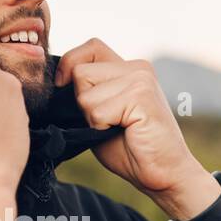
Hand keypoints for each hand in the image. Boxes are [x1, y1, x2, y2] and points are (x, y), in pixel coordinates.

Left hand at [55, 38, 220, 220]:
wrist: (163, 173)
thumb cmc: (132, 149)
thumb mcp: (101, 114)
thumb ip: (87, 94)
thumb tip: (57, 83)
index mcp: (129, 69)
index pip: (90, 47)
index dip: (70, 63)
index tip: (64, 87)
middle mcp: (137, 68)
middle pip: (80, 72)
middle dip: (82, 103)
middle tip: (107, 122)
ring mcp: (141, 79)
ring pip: (85, 94)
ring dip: (92, 119)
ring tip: (117, 128)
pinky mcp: (141, 96)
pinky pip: (97, 111)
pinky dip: (101, 128)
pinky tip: (125, 133)